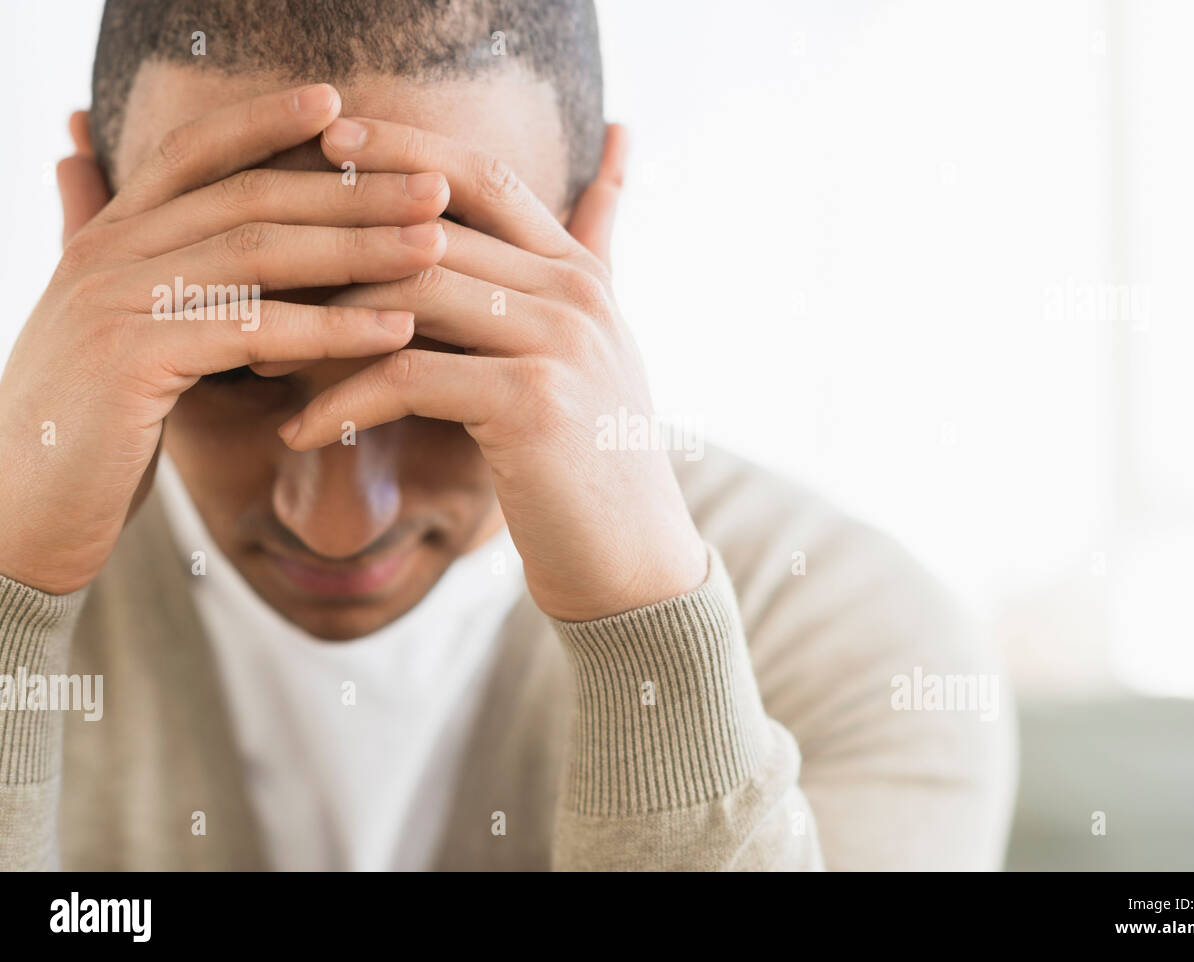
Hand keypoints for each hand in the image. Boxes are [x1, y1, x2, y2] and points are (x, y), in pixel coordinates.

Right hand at [0, 85, 448, 593]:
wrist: (20, 511)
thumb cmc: (86, 423)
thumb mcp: (99, 319)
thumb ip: (101, 236)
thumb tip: (78, 152)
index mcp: (108, 237)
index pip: (193, 153)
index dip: (265, 122)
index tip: (342, 104)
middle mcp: (108, 254)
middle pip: (248, 197)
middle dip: (349, 189)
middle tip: (434, 187)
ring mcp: (115, 302)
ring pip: (257, 254)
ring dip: (358, 248)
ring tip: (435, 247)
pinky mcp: (132, 362)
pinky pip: (252, 331)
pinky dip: (331, 328)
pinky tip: (394, 332)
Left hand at [278, 118, 707, 620]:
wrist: (633, 564)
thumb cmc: (589, 463)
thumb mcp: (593, 345)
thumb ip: (593, 250)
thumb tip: (621, 144)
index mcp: (580, 274)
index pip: (484, 175)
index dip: (405, 146)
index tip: (327, 139)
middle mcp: (576, 294)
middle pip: (432, 227)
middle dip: (332, 247)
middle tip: (252, 272)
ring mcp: (561, 343)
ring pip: (412, 294)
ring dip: (320, 327)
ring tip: (260, 359)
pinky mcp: (533, 402)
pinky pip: (408, 377)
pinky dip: (343, 402)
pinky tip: (301, 436)